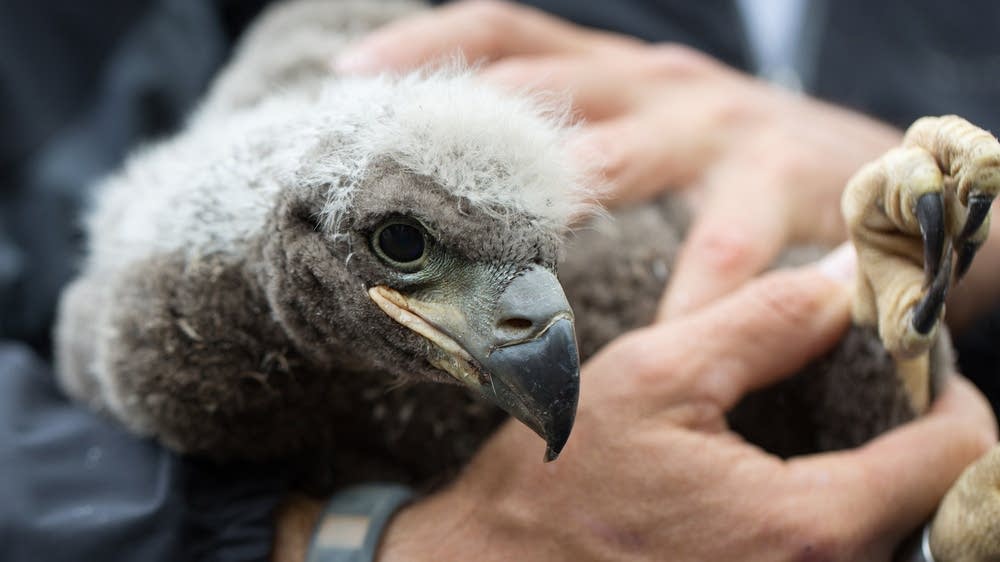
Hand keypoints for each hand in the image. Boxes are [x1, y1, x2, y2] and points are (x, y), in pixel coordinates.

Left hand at [334, 0, 902, 318]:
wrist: (876, 170)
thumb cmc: (732, 164)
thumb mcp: (649, 126)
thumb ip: (575, 134)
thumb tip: (461, 179)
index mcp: (613, 69)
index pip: (503, 31)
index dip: (425, 46)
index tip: (349, 82)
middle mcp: (655, 82)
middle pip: (542, 92)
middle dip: (465, 134)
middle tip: (388, 178)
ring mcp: (718, 126)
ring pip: (619, 157)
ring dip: (556, 196)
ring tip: (490, 244)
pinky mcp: (782, 182)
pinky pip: (724, 249)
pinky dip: (687, 295)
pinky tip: (648, 338)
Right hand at [376, 250, 995, 561]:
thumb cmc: (557, 479)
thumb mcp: (657, 376)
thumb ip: (764, 321)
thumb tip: (848, 280)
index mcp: (805, 527)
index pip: (957, 459)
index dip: (954, 396)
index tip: (919, 365)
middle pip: (935, 509)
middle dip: (922, 440)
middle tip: (876, 390)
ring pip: (892, 539)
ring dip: (885, 479)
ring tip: (833, 427)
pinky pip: (837, 557)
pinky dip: (841, 515)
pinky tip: (788, 479)